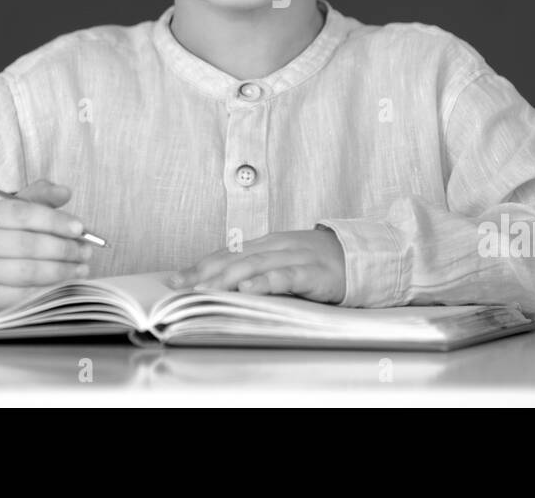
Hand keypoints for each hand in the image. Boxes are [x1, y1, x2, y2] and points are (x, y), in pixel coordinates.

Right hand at [0, 180, 93, 311]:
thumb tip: (65, 192)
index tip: (79, 228)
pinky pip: (22, 296)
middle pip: (28, 245)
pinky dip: (47, 291)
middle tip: (85, 251)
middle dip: (64, 249)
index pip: (23, 214)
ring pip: (27, 272)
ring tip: (80, 268)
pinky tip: (63, 285)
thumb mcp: (10, 207)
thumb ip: (38, 197)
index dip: (55, 221)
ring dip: (61, 271)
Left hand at [167, 228, 345, 303]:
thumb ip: (256, 268)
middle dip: (203, 274)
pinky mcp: (315, 273)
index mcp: (266, 244)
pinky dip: (267, 282)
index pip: (225, 254)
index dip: (198, 266)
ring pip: (255, 266)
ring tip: (204, 290)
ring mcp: (295, 257)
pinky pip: (288, 276)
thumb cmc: (317, 262)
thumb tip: (220, 285)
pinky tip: (250, 290)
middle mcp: (276, 246)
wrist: (361, 255)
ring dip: (226, 279)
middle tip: (179, 289)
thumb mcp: (283, 260)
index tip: (173, 280)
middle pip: (234, 259)